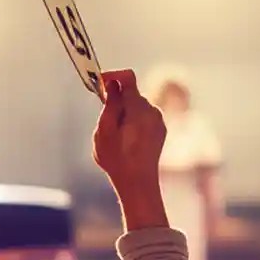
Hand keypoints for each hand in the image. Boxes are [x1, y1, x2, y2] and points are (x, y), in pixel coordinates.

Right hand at [93, 70, 168, 229]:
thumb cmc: (117, 159)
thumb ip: (109, 104)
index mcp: (138, 108)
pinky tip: (126, 141)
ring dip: (123, 113)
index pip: (128, 77)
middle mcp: (152, 110)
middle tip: (104, 122)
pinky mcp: (160, 129)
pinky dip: (132, 122)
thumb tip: (111, 83)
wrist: (139, 183)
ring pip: (136, 106)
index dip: (112, 76)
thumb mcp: (104, 130)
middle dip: (116, 101)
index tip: (99, 84)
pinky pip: (143, 116)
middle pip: (131, 94)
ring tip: (115, 137)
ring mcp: (158, 120)